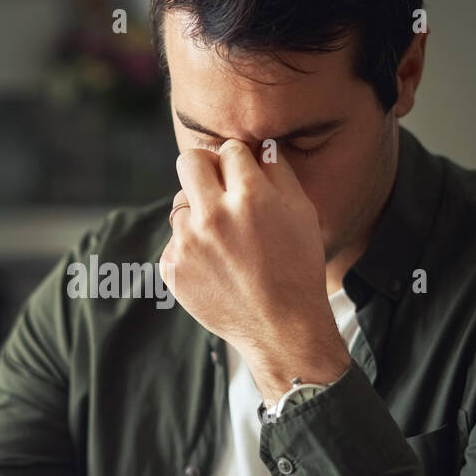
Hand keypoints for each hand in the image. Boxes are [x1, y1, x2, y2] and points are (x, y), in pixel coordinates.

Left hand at [160, 139, 349, 403]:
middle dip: (205, 168)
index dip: (239, 160)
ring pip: (180, 205)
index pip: (229, 150)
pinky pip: (174, 241)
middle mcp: (213, 216)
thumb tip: (259, 146)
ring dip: (199, 214)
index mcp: (249, 196)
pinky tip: (216, 266)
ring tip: (225, 241)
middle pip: (189, 161)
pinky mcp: (172, 268)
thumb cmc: (298, 267)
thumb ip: (278, 172)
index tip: (244, 175)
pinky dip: (190, 248)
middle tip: (219, 186)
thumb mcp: (302, 213)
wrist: (282, 328)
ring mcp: (188, 244)